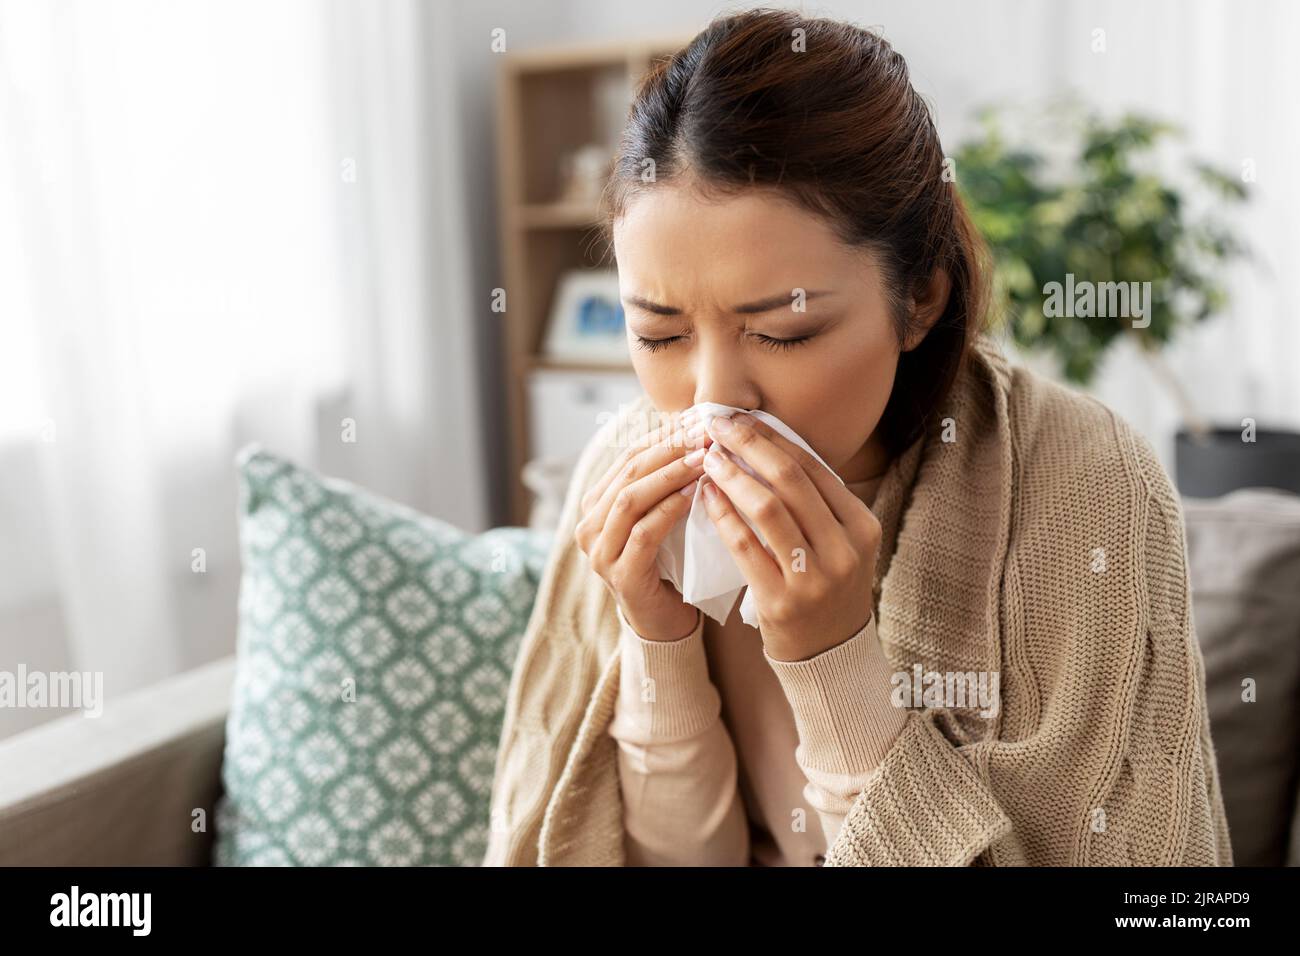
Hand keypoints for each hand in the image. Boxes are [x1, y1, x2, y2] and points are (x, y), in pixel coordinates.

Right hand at [574, 417, 709, 641]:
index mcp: (595, 505)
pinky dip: (669, 510)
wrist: (663, 622)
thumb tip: (693, 429)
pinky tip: (693, 495)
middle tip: (705, 433)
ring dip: (670, 474)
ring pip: (631, 499)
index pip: (628, 458)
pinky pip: (643, 533)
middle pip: (629, 473)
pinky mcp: (620, 576)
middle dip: (669, 449)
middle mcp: (589, 526)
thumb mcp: (660, 516)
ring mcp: (600, 552)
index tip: (698, 420)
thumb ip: (664, 482)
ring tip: (703, 458)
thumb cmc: (667, 563)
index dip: (663, 436)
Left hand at [694, 412, 880, 661]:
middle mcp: (844, 550)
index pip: (814, 468)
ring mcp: (815, 578)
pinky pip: (746, 546)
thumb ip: (815, 501)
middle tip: (718, 426)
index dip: (774, 438)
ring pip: (767, 510)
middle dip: (750, 446)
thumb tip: (766, 442)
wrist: (829, 653)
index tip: (743, 418)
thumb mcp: (839, 542)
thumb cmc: (826, 585)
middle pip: (791, 481)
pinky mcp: (782, 601)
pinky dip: (723, 515)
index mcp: (862, 526)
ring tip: (708, 458)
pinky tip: (706, 496)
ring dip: (732, 477)